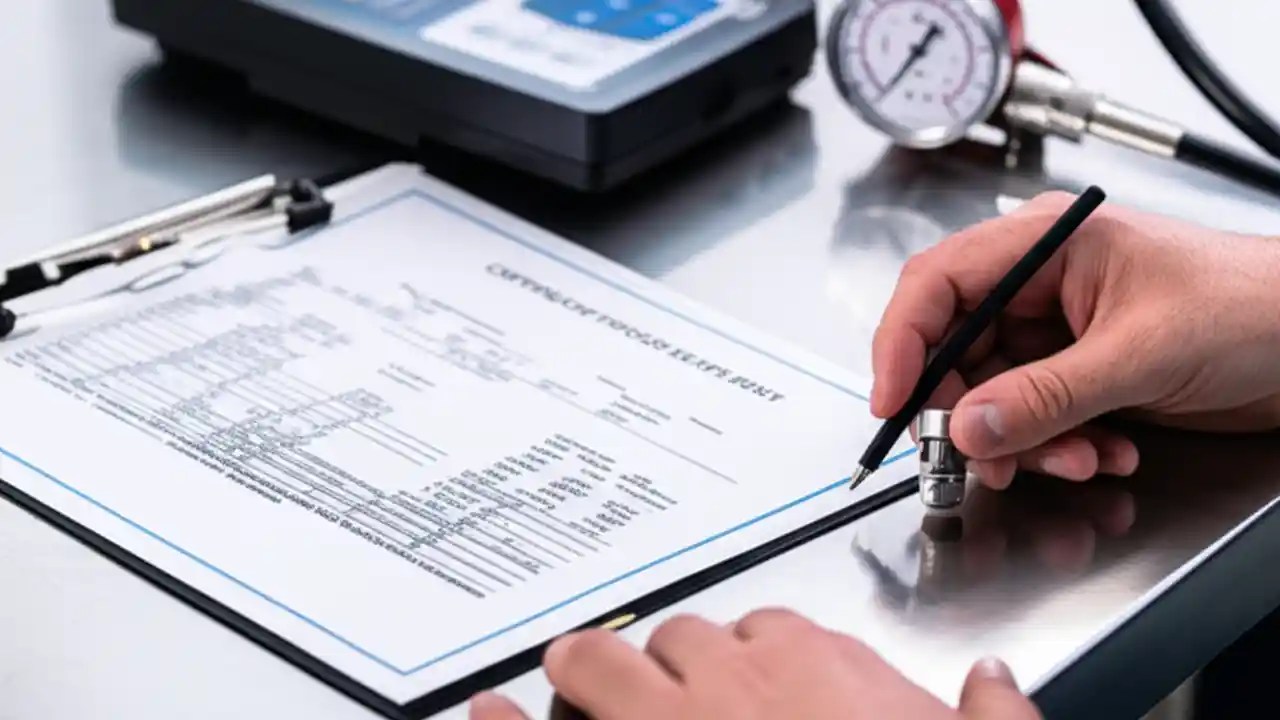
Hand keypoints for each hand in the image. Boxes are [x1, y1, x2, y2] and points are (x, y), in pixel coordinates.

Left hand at [468, 609, 1039, 718]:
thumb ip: (996, 717)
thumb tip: (995, 682)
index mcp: (817, 672)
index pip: (766, 628)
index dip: (751, 661)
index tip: (750, 687)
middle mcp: (729, 685)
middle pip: (675, 637)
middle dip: (668, 667)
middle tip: (667, 703)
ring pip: (596, 660)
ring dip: (590, 673)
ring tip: (584, 691)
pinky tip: (485, 713)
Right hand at [872, 191, 1279, 487]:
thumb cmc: (1253, 306)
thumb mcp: (1141, 353)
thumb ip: (1046, 395)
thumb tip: (967, 426)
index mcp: (1044, 243)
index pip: (936, 284)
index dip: (901, 344)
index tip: (891, 404)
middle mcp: (1038, 282)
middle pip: (954, 351)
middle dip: (971, 413)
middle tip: (986, 458)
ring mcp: (1056, 330)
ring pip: (992, 395)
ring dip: (1026, 441)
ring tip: (1078, 459)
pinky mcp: (1077, 371)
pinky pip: (1033, 417)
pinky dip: (1058, 445)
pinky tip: (1104, 452)